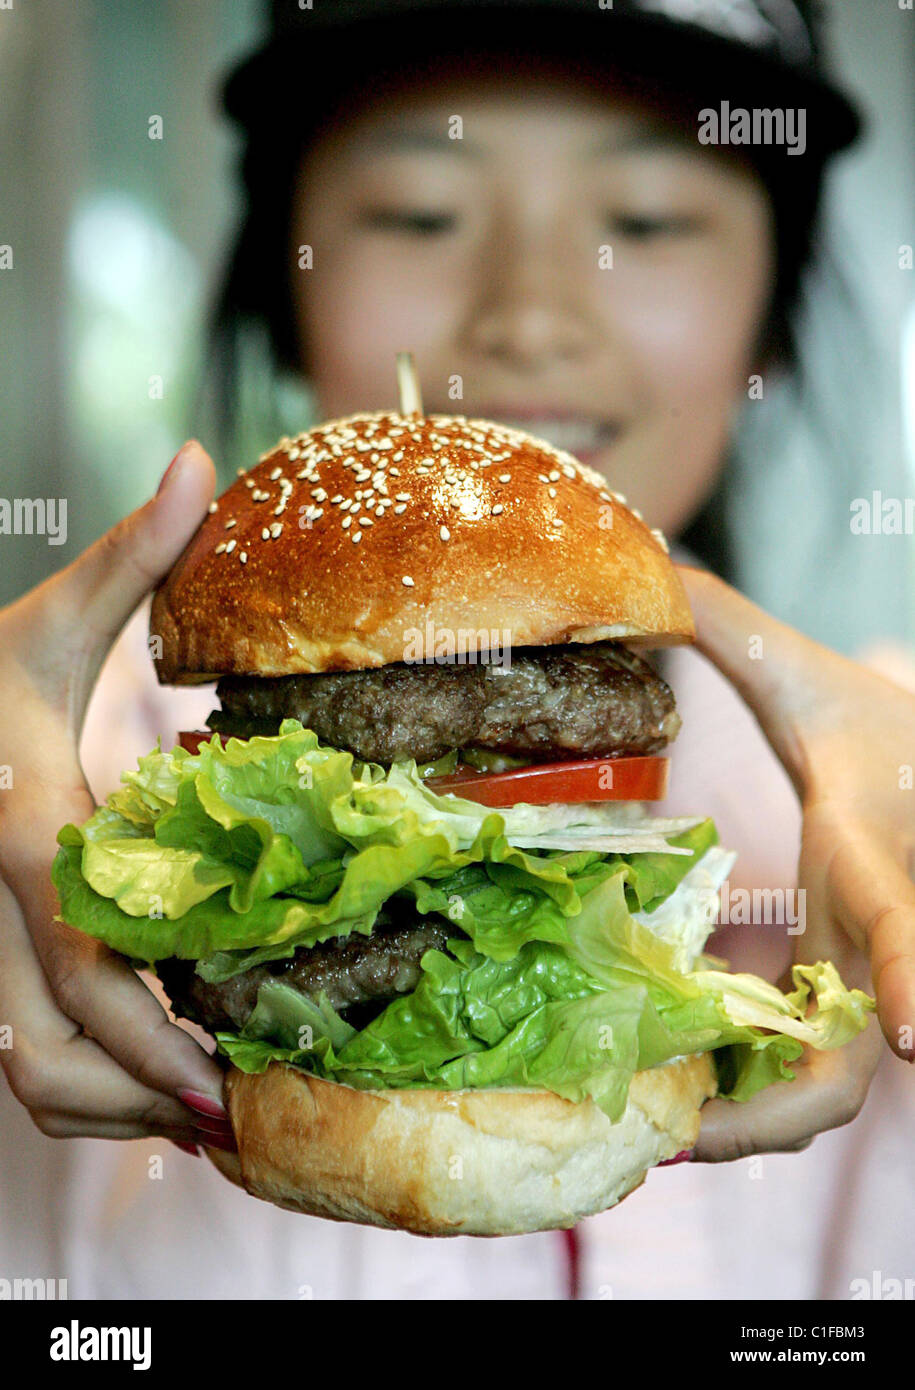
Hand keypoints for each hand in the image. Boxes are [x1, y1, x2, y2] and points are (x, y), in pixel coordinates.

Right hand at [0, 442, 235, 1149]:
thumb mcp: (48, 618)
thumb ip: (130, 555)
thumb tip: (197, 460)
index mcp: (18, 830)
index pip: (80, 959)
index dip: (147, 1036)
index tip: (218, 1084)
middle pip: (43, 1061)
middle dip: (139, 1100)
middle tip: (240, 1101)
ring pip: (27, 1084)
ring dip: (118, 1108)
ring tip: (208, 1094)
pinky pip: (28, 1066)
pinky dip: (95, 1089)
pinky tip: (160, 1062)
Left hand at [675, 565, 914, 1160]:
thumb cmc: (879, 734)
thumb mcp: (805, 681)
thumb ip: (733, 629)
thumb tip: (660, 566)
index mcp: (872, 862)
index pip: (909, 929)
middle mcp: (874, 946)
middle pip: (853, 1066)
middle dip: (779, 1118)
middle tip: (683, 1141)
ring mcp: (858, 987)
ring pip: (818, 1091)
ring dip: (740, 1124)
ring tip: (644, 1138)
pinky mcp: (832, 1004)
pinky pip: (788, 1073)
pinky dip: (736, 1100)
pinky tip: (664, 1103)